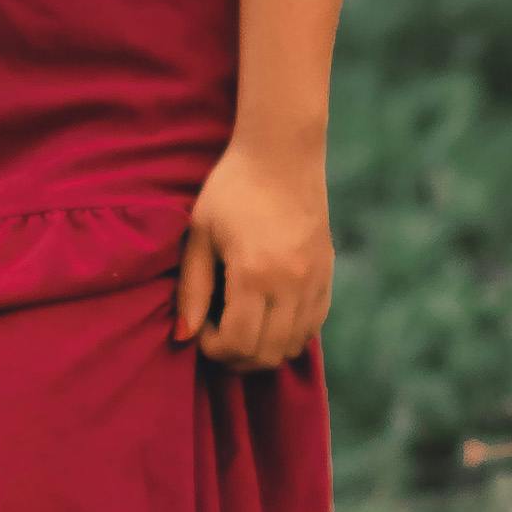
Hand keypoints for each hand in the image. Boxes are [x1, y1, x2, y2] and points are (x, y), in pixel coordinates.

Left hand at [172, 139, 330, 368]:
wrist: (282, 153)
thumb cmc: (231, 189)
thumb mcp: (200, 234)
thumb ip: (192, 289)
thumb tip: (184, 338)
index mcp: (255, 273)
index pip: (238, 343)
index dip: (213, 349)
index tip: (199, 331)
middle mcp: (291, 283)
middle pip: (267, 353)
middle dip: (235, 358)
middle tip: (215, 338)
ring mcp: (315, 280)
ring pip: (292, 346)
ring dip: (263, 351)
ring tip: (240, 329)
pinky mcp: (327, 274)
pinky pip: (312, 327)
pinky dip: (289, 336)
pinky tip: (267, 319)